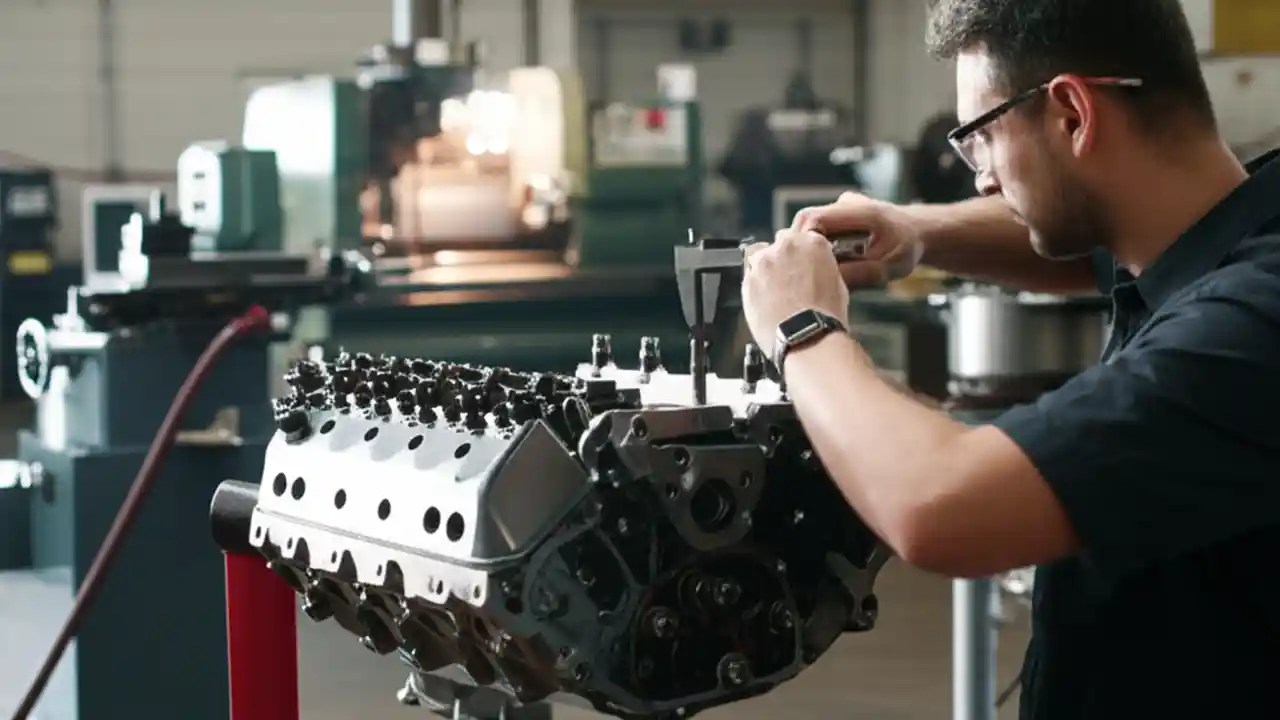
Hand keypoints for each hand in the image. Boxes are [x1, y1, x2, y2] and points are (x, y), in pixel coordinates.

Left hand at [742, 230, 850, 358]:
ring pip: (759, 255)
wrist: (805, 335)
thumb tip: (814, 269)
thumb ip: (820, 267)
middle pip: (779, 242)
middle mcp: (786, 246)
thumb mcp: (836, 284)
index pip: (802, 236)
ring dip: (765, 268)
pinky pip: (748, 276)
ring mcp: (764, 262)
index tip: (801, 263)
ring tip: (773, 291)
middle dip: (782, 256)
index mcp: (813, 243)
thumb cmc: (826, 315)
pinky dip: (754, 285)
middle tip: (788, 279)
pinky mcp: (747, 280)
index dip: (801, 252)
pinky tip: (764, 301)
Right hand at [792, 191, 925, 287]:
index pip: (813, 219)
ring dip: (807, 246)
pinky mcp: (839, 213)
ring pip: (809, 224)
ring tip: (811, 269)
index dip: (801, 241)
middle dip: (800, 246)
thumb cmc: (907, 249)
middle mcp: (847, 203)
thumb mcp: (888, 268)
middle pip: (806, 220)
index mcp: (860, 211)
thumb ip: (859, 274)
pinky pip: (818, 226)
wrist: (918, 232)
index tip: (802, 265)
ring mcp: (841, 205)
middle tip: (801, 272)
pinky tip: (821, 262)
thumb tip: (827, 282)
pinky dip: (815, 243)